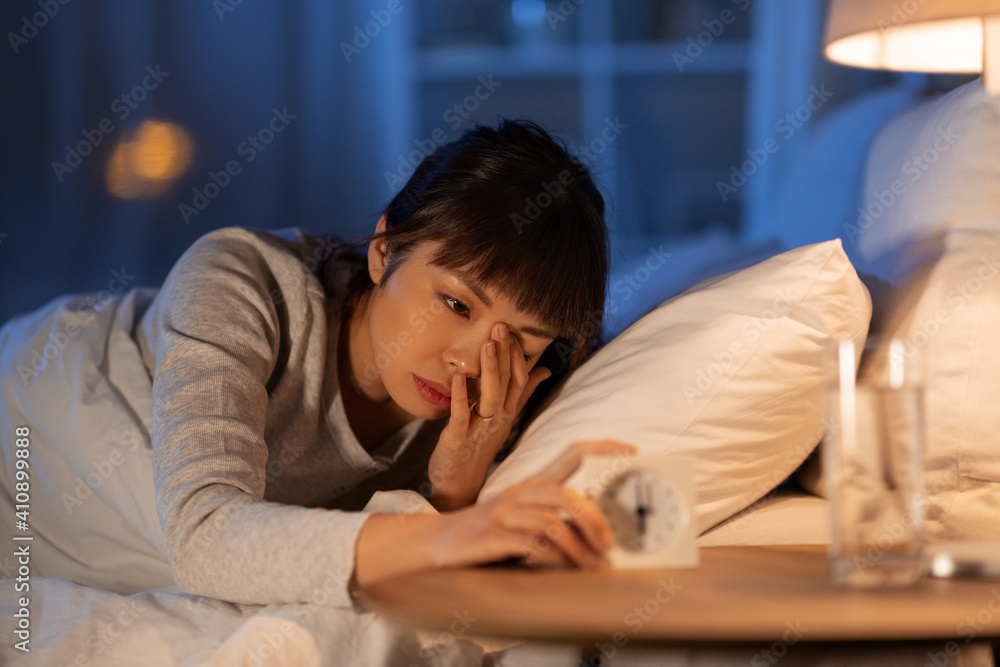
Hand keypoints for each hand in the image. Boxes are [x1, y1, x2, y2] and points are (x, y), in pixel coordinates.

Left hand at [428, 322, 551, 510]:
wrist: (459, 483)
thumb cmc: (478, 446)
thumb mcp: (504, 416)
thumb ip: (522, 392)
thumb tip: (544, 368)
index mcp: (507, 411)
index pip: (520, 379)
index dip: (517, 355)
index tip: (512, 330)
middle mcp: (498, 419)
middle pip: (507, 383)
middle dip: (504, 354)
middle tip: (500, 327)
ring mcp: (480, 430)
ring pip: (490, 396)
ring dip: (489, 370)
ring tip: (487, 345)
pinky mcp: (458, 440)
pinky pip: (462, 415)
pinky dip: (461, 396)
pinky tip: (457, 377)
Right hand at [435, 440, 638, 567]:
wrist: (438, 542)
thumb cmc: (487, 534)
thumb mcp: (521, 518)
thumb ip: (555, 520)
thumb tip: (600, 535)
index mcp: (532, 484)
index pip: (571, 452)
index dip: (602, 447)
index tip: (631, 450)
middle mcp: (520, 493)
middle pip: (566, 495)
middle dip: (595, 520)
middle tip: (610, 543)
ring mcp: (504, 514)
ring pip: (553, 522)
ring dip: (579, 547)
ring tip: (592, 563)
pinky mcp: (493, 537)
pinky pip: (533, 545)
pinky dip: (556, 559)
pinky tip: (564, 567)